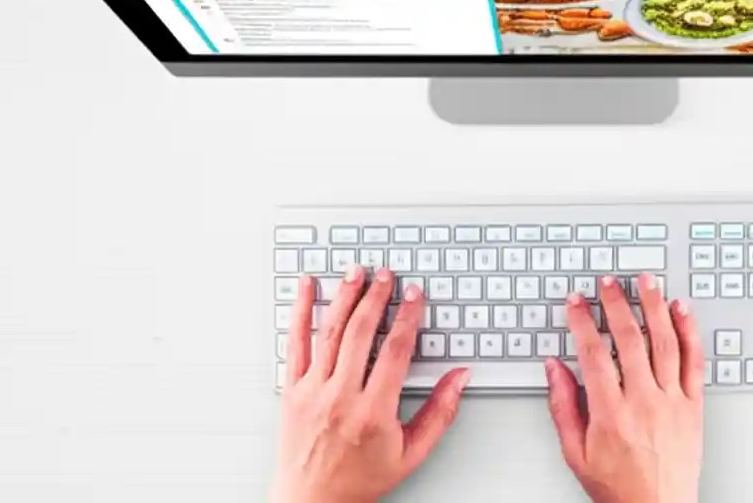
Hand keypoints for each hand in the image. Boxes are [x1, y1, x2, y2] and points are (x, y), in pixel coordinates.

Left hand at [269, 266, 470, 502]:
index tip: (415, 295)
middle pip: (361, 333)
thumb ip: (440, 412)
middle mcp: (341, 398)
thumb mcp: (411, 453)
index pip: (394, 351)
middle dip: (377, 297)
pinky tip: (307, 287)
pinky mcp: (292, 391)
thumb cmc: (361, 479)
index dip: (408, 318)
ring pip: (330, 332)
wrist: (312, 501)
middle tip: (387, 275)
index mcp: (373, 413)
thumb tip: (460, 377)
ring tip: (357, 273)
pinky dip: (301, 311)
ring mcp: (313, 392)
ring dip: (345, 297)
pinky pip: (295, 343)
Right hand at [545, 273, 704, 502]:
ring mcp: (673, 402)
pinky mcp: (694, 406)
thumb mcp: (575, 452)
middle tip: (608, 283)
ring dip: (654, 306)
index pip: (594, 353)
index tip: (575, 303)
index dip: (582, 321)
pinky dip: (688, 332)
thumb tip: (554, 368)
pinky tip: (681, 310)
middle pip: (630, 339)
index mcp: (611, 414)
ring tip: (645, 282)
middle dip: (616, 304)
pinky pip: (694, 361)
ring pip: (664, 342)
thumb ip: (563, 406)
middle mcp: (644, 402)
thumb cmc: (618, 486)